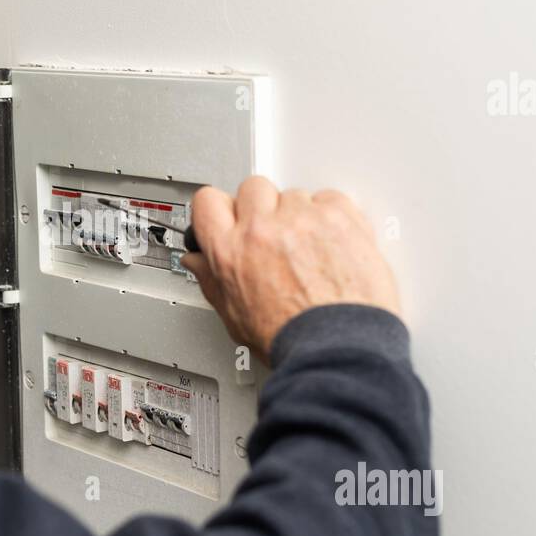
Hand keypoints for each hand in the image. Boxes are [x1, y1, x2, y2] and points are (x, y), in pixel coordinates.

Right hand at [181, 177, 400, 364]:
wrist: (338, 347)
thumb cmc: (290, 338)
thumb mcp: (234, 316)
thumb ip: (212, 281)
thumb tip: (198, 262)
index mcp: (230, 251)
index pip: (208, 201)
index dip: (219, 208)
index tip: (230, 214)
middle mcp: (262, 229)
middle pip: (253, 188)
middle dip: (263, 208)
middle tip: (275, 235)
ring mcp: (301, 220)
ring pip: (294, 194)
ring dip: (299, 215)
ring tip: (311, 248)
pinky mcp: (338, 217)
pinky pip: (330, 198)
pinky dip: (332, 216)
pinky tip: (333, 243)